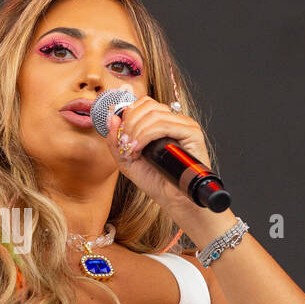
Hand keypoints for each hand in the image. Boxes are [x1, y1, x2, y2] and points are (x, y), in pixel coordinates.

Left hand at [103, 95, 210, 215]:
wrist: (173, 200)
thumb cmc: (155, 181)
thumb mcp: (125, 159)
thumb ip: (115, 139)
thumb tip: (112, 116)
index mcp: (161, 122)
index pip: (143, 103)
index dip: (127, 115)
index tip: (119, 135)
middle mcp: (174, 120)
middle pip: (147, 105)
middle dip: (129, 124)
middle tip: (124, 144)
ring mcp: (184, 125)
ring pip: (154, 114)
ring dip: (136, 131)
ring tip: (132, 151)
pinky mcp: (192, 133)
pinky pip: (165, 125)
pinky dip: (146, 135)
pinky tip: (140, 150)